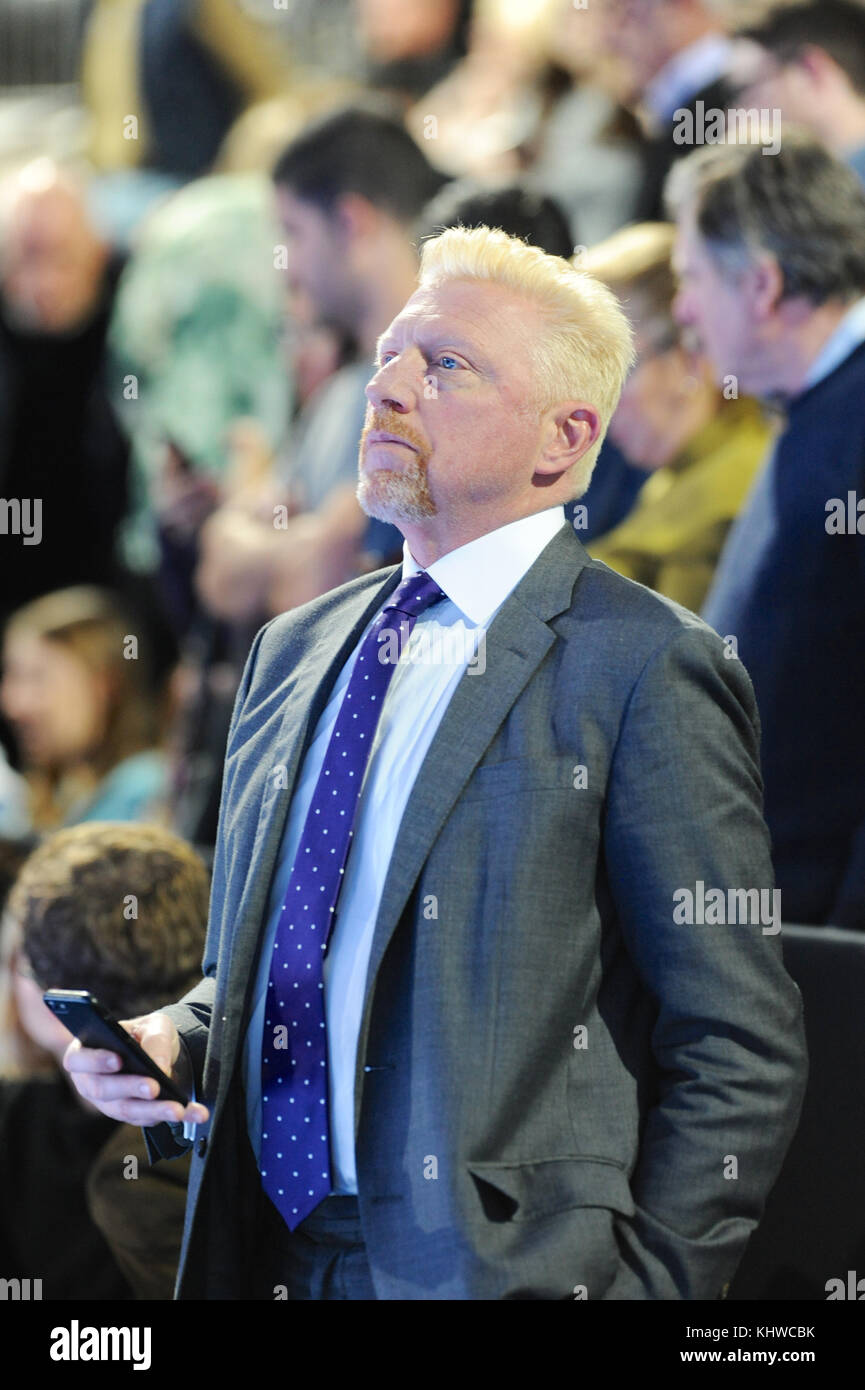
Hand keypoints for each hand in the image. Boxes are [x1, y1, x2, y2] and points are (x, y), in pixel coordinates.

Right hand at [63, 1011, 209, 1127]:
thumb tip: (159, 1067)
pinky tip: (192, 1113)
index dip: (95, 1060)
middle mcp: (91, 1081)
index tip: (118, 1060)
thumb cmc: (147, 1034)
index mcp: (86, 1051)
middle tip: (154, 1087)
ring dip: (154, 1110)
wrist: (162, 1053)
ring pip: (126, 1110)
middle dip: (130, 1088)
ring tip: (178, 1109)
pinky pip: (146, 1119)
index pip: (79, 1058)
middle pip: (103, 1089)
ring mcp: (107, 1102)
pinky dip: (170, 1116)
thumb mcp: (154, 1026)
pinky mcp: (129, 1115)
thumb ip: (154, 1040)